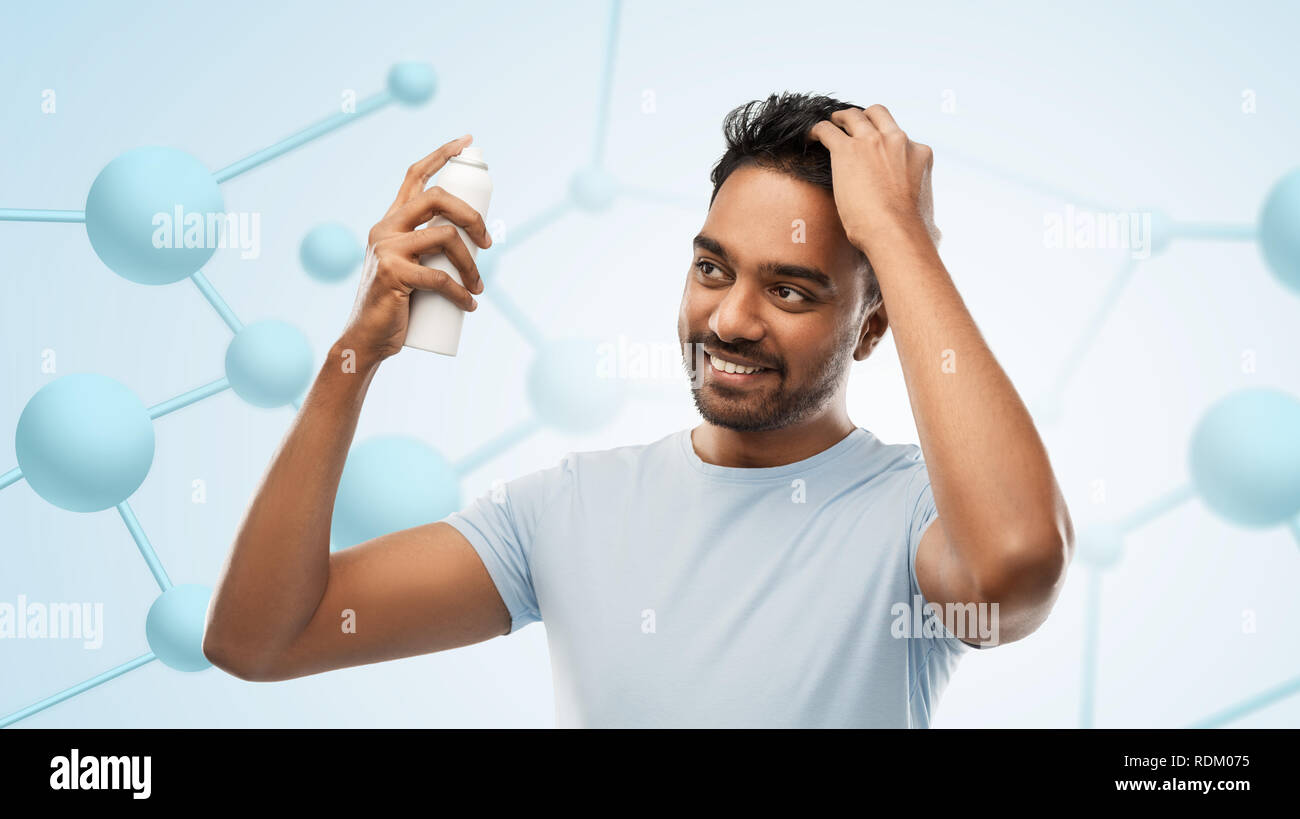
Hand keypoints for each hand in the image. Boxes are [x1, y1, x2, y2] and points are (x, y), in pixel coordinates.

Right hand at [338, 135, 493, 363]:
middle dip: (472, 215)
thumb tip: (474, 244)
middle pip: (437, 198)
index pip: (415, 175)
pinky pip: (440, 277)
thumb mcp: (412, 268)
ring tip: (479, 287)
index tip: (468, 141)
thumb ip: (429, 251)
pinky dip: (461, 293)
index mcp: (390, 222)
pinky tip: (469, 305)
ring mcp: (387, 249)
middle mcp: (385, 228)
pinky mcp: (392, 274)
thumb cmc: (397, 305)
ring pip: (446, 237)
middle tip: (489, 243)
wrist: (368, 338)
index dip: (442, 153)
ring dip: (472, 265)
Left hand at [808, 104, 938, 251]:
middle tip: (850, 126)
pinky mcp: (847, 150)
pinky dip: (817, 130)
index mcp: (919, 153)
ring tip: (831, 125)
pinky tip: (811, 137)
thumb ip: (924, 205)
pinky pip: (827, 130)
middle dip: (864, 117)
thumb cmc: (909, 230)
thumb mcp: (926, 208)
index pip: (900, 137)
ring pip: (853, 116)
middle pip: (878, 114)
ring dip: (840, 119)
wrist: (895, 231)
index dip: (885, 141)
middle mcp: (897, 140)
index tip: (875, 148)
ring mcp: (872, 142)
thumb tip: (935, 232)